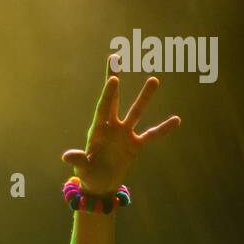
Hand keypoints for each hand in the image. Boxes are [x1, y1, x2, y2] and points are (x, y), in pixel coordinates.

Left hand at [62, 53, 180, 195]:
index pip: (103, 108)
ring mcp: (125, 134)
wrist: (100, 184)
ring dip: (145, 97)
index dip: (109, 94)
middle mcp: (111, 127)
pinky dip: (163, 129)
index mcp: (97, 130)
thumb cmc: (88, 175)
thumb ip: (78, 161)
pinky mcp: (135, 145)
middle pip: (114, 101)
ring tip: (154, 79)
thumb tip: (67, 156)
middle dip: (114, 81)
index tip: (114, 79)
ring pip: (136, 112)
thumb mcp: (83, 169)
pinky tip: (176, 120)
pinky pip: (151, 135)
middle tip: (116, 58)